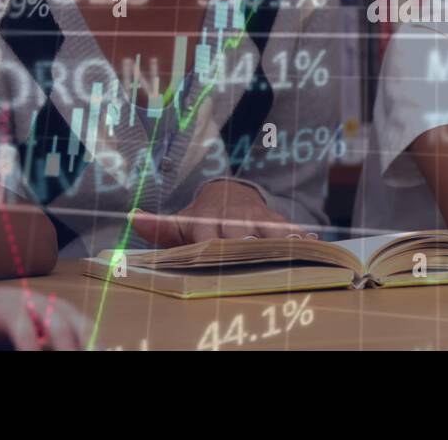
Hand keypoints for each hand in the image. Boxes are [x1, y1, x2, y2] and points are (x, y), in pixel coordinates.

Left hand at [0, 286, 90, 350]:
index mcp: (2, 303)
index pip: (20, 322)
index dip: (28, 344)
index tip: (31, 358)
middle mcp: (32, 300)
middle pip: (58, 318)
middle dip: (66, 345)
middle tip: (72, 361)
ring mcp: (51, 305)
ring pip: (77, 320)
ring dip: (90, 342)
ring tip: (98, 356)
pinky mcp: (62, 314)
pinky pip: (84, 326)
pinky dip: (93, 341)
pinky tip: (98, 352)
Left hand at [130, 179, 310, 243]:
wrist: (227, 193)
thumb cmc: (201, 219)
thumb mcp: (179, 222)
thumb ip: (159, 226)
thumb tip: (133, 216)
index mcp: (208, 220)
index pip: (210, 235)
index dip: (213, 245)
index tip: (217, 252)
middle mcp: (234, 217)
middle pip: (242, 235)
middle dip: (247, 245)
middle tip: (252, 254)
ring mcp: (256, 216)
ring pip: (269, 229)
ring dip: (280, 240)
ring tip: (294, 248)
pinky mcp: (276, 218)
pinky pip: (290, 227)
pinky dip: (301, 235)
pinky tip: (313, 243)